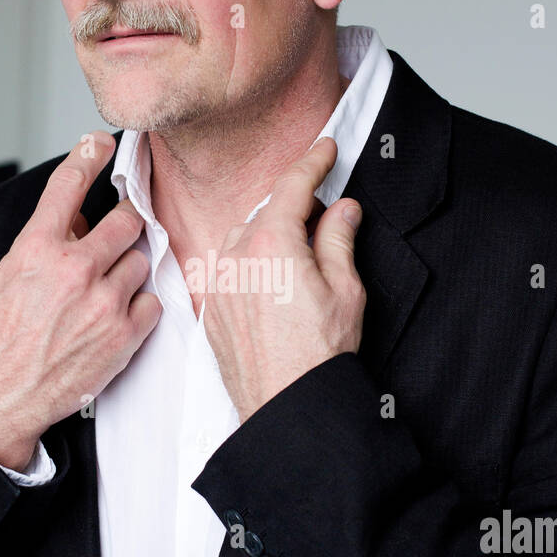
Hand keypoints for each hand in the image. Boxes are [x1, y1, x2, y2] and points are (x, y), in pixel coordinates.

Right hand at [0, 134, 161, 468]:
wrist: (1, 395)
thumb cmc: (1, 337)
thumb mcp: (10, 276)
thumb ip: (47, 243)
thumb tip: (83, 221)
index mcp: (37, 249)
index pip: (67, 186)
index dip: (87, 156)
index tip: (100, 141)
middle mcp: (73, 269)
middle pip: (125, 220)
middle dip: (126, 222)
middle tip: (123, 230)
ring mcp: (102, 302)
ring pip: (140, 261)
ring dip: (129, 270)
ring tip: (106, 291)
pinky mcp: (124, 333)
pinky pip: (152, 301)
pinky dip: (140, 306)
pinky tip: (117, 317)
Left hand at [202, 137, 365, 423]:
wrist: (288, 408)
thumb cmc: (318, 357)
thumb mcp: (346, 290)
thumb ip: (339, 240)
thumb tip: (343, 210)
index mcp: (272, 244)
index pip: (293, 186)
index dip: (313, 162)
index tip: (325, 149)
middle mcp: (236, 258)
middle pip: (266, 213)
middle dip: (294, 211)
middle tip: (326, 221)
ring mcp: (218, 284)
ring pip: (242, 240)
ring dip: (269, 239)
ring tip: (300, 264)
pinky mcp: (210, 309)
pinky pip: (228, 271)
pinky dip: (250, 268)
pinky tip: (275, 291)